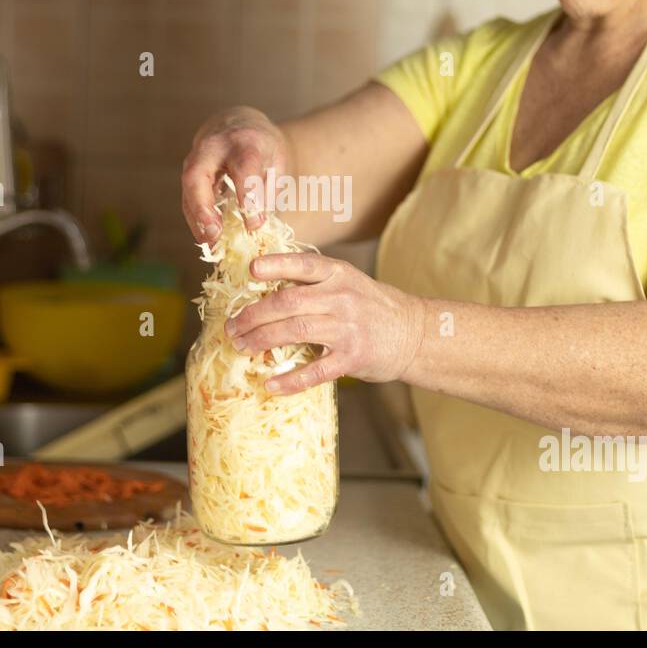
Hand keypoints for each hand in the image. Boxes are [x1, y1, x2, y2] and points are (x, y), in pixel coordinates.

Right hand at [181, 106, 288, 243]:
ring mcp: (196, 158)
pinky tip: (206, 237)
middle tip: (214, 234)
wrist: (240, 126)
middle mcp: (214, 147)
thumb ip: (268, 192)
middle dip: (203, 206)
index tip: (254, 224)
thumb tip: (256, 224)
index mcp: (246, 141)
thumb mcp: (277, 164)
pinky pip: (188, 197)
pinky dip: (196, 219)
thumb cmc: (263, 149)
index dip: (248, 197)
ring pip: (188, 190)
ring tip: (210, 243)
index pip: (244, 168)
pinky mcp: (189, 173)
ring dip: (196, 219)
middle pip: (198, 174)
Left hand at [225, 252, 425, 394]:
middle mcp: (342, 297)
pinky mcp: (353, 357)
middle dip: (253, 314)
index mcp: (339, 274)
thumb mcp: (349, 283)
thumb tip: (265, 291)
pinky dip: (289, 379)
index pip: (304, 264)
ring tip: (241, 346)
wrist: (414, 334)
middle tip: (232, 327)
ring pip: (295, 331)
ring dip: (262, 339)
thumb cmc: (373, 307)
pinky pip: (315, 370)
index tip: (250, 271)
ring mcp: (348, 328)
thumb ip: (314, 284)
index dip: (275, 265)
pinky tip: (269, 383)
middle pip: (288, 302)